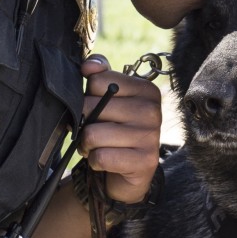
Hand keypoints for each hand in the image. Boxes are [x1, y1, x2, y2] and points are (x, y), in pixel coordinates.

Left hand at [78, 56, 162, 206]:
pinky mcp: (145, 162)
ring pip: (93, 134)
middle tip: (94, 132)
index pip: (96, 81)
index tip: (96, 109)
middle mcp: (152, 110)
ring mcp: (151, 136)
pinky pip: (101, 157)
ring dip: (87, 145)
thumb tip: (89, 65)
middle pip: (91, 107)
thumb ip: (100, 75)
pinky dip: (95, 161)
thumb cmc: (116, 130)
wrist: (128, 172)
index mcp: (145, 89)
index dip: (87, 97)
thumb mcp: (110, 99)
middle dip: (83, 123)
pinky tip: (105, 162)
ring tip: (97, 147)